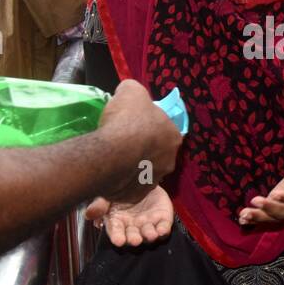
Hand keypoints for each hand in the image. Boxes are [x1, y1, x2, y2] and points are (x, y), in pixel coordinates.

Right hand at [84, 185, 173, 247]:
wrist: (143, 178)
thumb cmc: (122, 191)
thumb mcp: (108, 194)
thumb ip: (100, 204)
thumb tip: (88, 214)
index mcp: (118, 222)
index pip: (116, 232)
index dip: (117, 237)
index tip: (118, 240)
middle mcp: (133, 227)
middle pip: (133, 236)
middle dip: (133, 238)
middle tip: (135, 240)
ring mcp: (148, 224)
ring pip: (149, 234)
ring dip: (149, 235)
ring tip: (150, 234)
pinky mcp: (163, 220)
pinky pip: (164, 227)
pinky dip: (163, 230)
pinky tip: (162, 230)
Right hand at [97, 79, 181, 202]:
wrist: (111, 154)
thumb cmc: (126, 119)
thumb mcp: (131, 90)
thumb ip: (134, 91)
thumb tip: (128, 92)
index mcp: (174, 136)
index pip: (163, 128)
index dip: (148, 125)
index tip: (132, 124)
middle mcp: (169, 161)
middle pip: (155, 151)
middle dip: (142, 147)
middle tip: (122, 142)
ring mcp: (154, 180)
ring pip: (143, 170)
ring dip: (132, 165)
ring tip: (113, 158)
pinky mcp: (138, 195)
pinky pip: (130, 185)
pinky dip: (121, 180)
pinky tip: (109, 172)